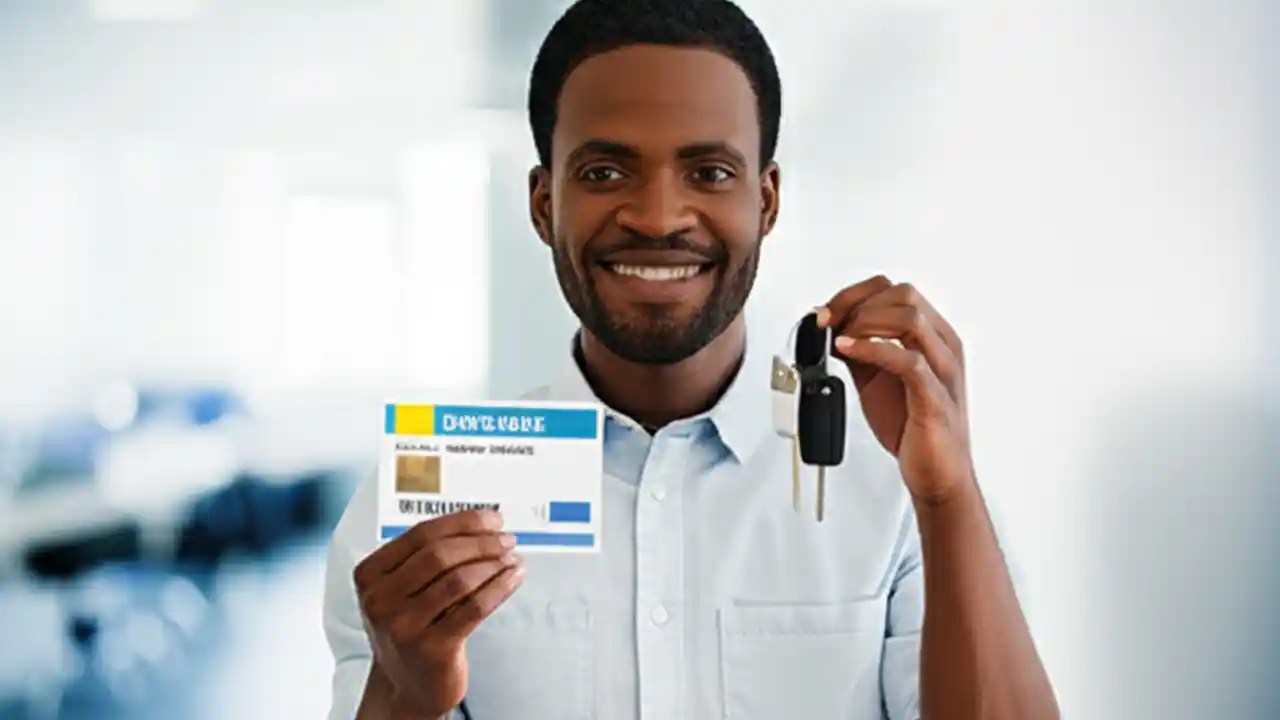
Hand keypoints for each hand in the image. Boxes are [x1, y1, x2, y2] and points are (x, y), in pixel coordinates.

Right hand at [354, 509, 523, 716]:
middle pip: (439, 554)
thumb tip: (480, 524)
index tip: (491, 519)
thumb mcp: (401, 589)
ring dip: (493, 564)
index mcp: (370, 575)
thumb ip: (427, 556)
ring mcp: (404, 627)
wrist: (407, 685)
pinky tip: (513, 579)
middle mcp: (381, 600)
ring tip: (511, 559)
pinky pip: (474, 608)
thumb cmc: (410, 628)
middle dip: (481, 542)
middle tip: (506, 540)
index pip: (421, 534)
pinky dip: (499, 587)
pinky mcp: (431, 649)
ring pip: (459, 580)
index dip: (463, 522)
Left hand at [817, 276, 972, 504]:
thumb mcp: (876, 378)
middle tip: (828, 322)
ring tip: (839, 338)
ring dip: (865, 321)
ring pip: (910, 318)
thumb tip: (830, 327)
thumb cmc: (913, 426)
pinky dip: (872, 349)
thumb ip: (859, 350)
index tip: (827, 312)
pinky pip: (908, 361)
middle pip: (903, 294)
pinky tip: (848, 351)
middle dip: (856, 303)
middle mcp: (942, 347)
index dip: (855, 294)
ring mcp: (942, 370)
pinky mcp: (934, 397)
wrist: (936, 473)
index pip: (896, 290)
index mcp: (932, 337)